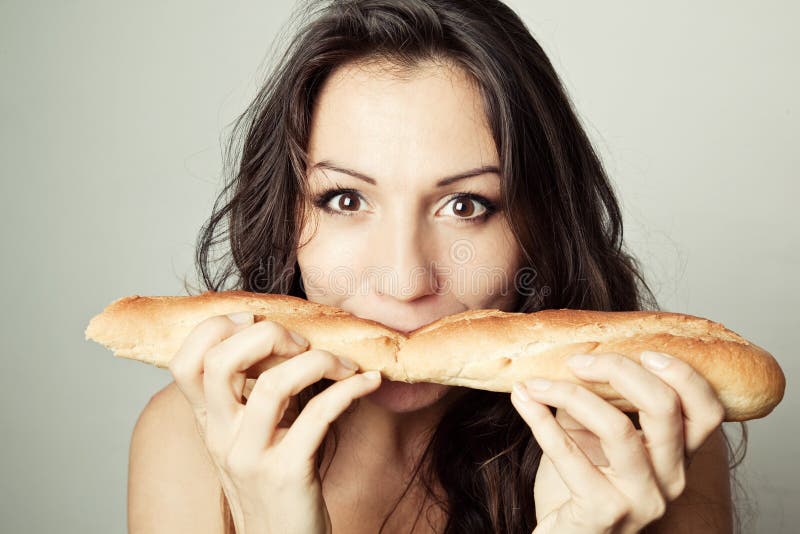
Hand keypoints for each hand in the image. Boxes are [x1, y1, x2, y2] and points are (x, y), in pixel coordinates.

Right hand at [168, 311, 381, 533]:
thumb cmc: (277, 483)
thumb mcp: (254, 437)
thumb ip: (257, 395)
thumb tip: (290, 338)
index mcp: (209, 424)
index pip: (184, 363)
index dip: (214, 329)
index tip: (253, 318)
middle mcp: (221, 438)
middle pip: (221, 363)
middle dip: (268, 335)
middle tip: (302, 342)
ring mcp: (251, 457)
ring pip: (272, 385)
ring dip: (318, 361)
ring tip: (344, 364)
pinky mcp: (288, 473)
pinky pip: (318, 415)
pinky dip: (349, 389)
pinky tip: (368, 382)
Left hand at [510, 351, 724, 533]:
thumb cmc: (581, 484)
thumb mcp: (594, 434)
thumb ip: (597, 397)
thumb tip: (577, 349)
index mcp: (679, 456)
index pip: (707, 410)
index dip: (682, 374)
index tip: (644, 350)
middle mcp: (671, 479)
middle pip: (665, 408)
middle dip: (619, 370)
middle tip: (578, 360)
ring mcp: (641, 499)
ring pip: (618, 428)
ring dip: (568, 394)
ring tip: (536, 383)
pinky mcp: (605, 512)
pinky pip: (571, 456)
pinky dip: (541, 421)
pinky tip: (523, 400)